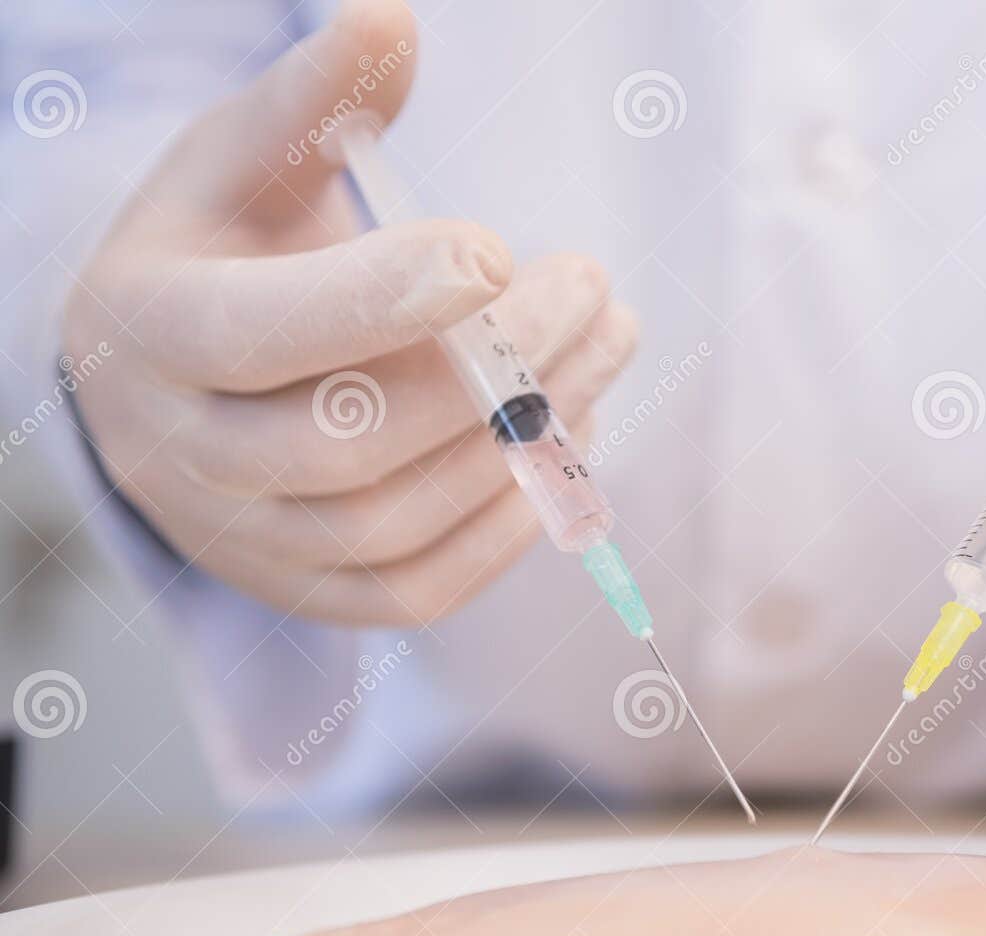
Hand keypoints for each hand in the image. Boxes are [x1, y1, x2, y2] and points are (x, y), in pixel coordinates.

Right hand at [63, 0, 636, 625]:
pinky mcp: (309, 594)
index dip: (383, 299)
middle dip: (488, 370)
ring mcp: (243, 544)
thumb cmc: (219, 251)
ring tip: (608, 346)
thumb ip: (312, 103)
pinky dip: (509, 525)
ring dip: (522, 440)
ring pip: (392, 525)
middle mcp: (180, 458)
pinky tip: (572, 436)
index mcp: (145, 334)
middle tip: (592, 288)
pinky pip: (418, 591)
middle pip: (344, 445)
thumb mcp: (242, 165)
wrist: (171, 383)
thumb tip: (392, 19)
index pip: (258, 335)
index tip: (495, 246)